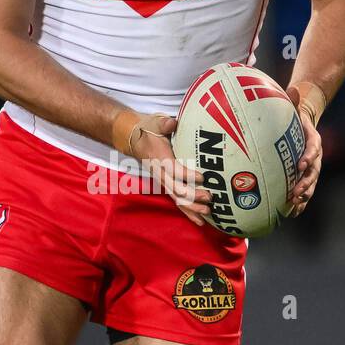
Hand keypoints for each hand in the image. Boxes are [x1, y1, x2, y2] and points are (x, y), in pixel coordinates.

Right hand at [117, 112, 211, 227]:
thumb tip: (172, 123)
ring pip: (177, 200)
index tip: (202, 177)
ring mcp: (163, 181)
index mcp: (160, 159)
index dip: (187, 175)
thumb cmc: (149, 130)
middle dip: (193, 196)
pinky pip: (177, 202)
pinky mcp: (167, 186)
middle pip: (176, 190)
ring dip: (192, 208)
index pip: (174, 170)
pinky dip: (188, 212)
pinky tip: (200, 221)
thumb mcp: (155, 122)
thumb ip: (164, 123)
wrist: (135, 139)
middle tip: (210, 198)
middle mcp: (161, 174)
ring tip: (207, 213)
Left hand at [285, 86, 321, 216]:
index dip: (308, 157)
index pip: (313, 148)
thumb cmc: (295, 113)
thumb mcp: (295, 104)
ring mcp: (310, 166)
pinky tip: (290, 213)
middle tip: (295, 194)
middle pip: (313, 172)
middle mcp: (314, 155)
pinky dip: (299, 201)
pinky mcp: (304, 174)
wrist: (304, 120)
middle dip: (305, 184)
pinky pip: (303, 189)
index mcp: (312, 138)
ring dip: (303, 196)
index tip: (301, 165)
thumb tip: (294, 89)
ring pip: (310, 184)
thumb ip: (294, 99)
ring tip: (294, 206)